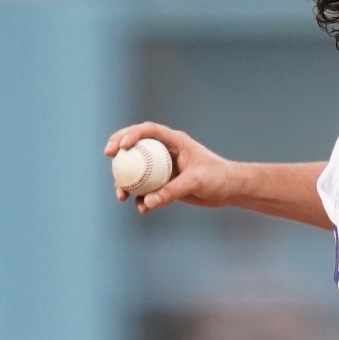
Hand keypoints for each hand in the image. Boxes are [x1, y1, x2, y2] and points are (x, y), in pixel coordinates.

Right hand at [104, 122, 238, 214]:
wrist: (230, 190)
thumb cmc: (218, 178)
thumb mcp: (196, 182)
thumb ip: (171, 191)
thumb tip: (147, 202)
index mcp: (174, 141)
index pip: (148, 131)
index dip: (131, 134)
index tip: (121, 147)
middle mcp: (166, 151)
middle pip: (136, 145)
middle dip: (118, 148)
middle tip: (108, 156)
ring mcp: (164, 167)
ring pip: (137, 170)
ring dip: (126, 181)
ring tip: (121, 195)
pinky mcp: (165, 183)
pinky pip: (147, 189)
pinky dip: (142, 198)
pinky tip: (141, 209)